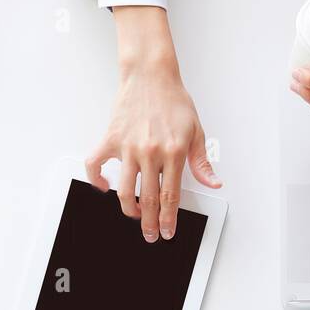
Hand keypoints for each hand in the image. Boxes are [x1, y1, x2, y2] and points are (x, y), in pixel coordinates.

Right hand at [87, 6, 220, 242]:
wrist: (150, 75)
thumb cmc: (173, 101)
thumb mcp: (196, 131)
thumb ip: (202, 162)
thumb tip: (213, 184)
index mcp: (173, 152)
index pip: (170, 196)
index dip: (168, 219)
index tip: (167, 232)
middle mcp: (150, 152)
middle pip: (147, 199)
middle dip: (149, 223)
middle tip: (150, 235)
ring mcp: (128, 146)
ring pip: (123, 189)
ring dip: (128, 208)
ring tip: (133, 214)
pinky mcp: (111, 138)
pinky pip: (96, 164)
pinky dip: (97, 179)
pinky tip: (103, 186)